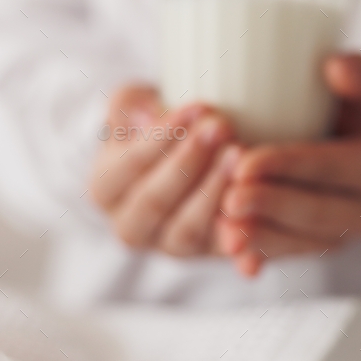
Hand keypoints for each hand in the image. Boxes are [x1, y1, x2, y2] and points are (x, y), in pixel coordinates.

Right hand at [90, 86, 239, 255]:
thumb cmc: (155, 127)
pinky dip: (238, 225)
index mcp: (105, 190)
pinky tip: (255, 192)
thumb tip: (146, 116)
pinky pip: (221, 246)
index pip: (130, 164)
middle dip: (190, 161)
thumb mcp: (133, 107)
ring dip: (214, 189)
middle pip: (156, 200)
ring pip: (187, 227)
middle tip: (222, 126)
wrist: (185, 158)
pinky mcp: (205, 254)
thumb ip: (128, 105)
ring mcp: (168, 245)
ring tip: (240, 152)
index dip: (163, 137)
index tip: (197, 107)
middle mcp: (131, 226)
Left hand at [218, 54, 360, 275]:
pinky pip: (290, 258)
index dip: (290, 167)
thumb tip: (336, 68)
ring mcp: (343, 234)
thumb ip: (359, 71)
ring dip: (262, 239)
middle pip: (317, 212)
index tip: (247, 162)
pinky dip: (263, 258)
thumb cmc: (348, 105)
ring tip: (225, 232)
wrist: (345, 142)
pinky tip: (239, 260)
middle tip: (229, 200)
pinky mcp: (318, 248)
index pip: (333, 166)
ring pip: (302, 243)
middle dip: (270, 208)